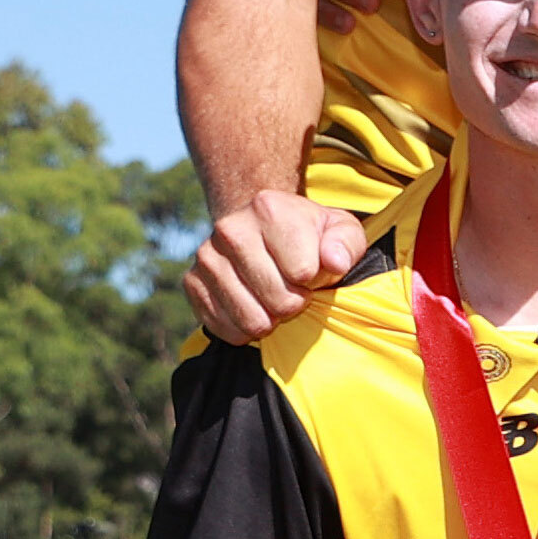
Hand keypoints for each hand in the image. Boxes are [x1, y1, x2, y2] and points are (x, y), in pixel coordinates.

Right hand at [186, 192, 364, 345]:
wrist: (262, 231)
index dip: (315, 281)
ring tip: (275, 299)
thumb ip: (346, 244)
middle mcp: (230, 229)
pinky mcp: (191, 283)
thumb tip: (334, 263)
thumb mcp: (341, 230)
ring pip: (252, 319)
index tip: (312, 271)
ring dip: (272, 319)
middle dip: (295, 303)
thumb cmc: (310, 235)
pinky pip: (226, 328)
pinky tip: (254, 308)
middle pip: (279, 299)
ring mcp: (206, 257)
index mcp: (269, 208)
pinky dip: (245, 329)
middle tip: (295, 290)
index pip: (303, 272)